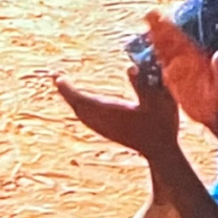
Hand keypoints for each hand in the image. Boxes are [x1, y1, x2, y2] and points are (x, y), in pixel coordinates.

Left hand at [54, 63, 181, 157]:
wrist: (160, 150)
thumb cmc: (161, 123)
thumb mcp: (158, 100)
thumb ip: (143, 84)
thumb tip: (129, 67)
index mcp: (112, 111)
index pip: (82, 100)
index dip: (68, 90)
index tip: (57, 78)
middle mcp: (103, 121)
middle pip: (77, 105)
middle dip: (66, 91)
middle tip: (56, 77)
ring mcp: (103, 128)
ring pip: (81, 112)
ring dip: (72, 99)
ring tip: (63, 84)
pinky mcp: (107, 131)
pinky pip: (86, 117)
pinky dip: (80, 107)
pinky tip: (80, 103)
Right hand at [143, 12, 217, 131]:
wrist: (212, 115)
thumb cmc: (217, 102)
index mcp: (196, 60)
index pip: (181, 40)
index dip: (172, 28)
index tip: (163, 17)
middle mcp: (186, 62)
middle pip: (170, 42)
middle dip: (160, 28)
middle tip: (149, 14)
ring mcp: (179, 70)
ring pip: (165, 51)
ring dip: (156, 39)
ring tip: (147, 27)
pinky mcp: (173, 80)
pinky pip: (163, 64)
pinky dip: (156, 55)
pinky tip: (151, 48)